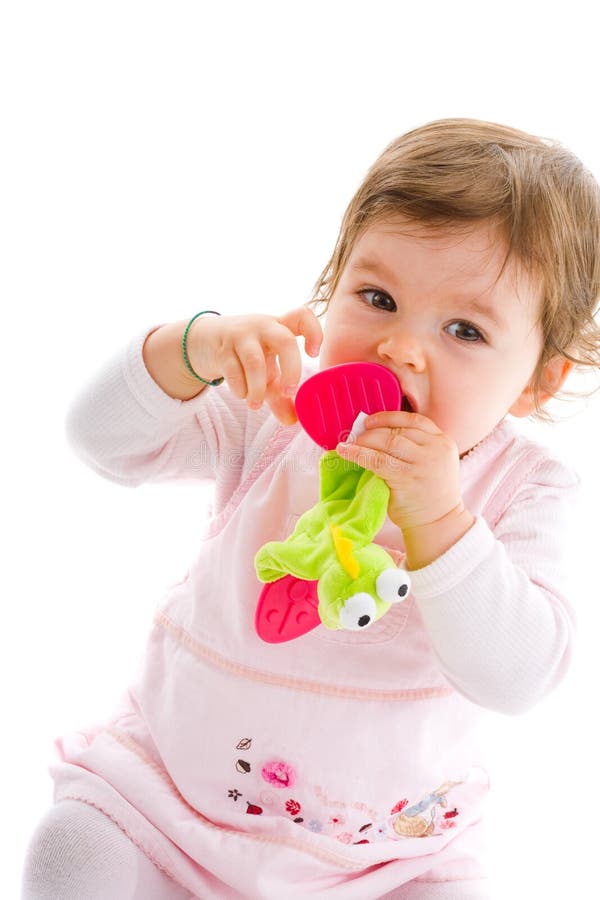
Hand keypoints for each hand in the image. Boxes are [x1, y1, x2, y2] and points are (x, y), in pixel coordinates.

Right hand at [187, 307, 322, 424]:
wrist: (203, 341)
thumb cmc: (245, 356)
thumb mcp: (266, 372)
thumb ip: (280, 396)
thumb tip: (292, 421)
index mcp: (280, 327)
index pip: (302, 316)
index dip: (314, 332)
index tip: (314, 354)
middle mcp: (263, 327)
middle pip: (285, 341)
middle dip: (292, 370)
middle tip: (288, 392)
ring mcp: (241, 336)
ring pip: (255, 361)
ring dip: (258, 388)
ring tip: (256, 404)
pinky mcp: (222, 349)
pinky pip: (233, 371)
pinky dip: (240, 388)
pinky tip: (242, 394)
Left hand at [336, 410, 474, 566]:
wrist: (438, 522)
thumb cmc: (429, 493)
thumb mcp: (433, 462)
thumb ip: (416, 447)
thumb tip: (377, 433)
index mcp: (443, 442)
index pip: (415, 420)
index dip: (390, 417)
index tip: (371, 421)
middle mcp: (435, 449)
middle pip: (398, 430)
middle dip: (373, 431)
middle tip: (357, 436)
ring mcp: (422, 463)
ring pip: (387, 442)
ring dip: (364, 441)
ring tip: (349, 444)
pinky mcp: (407, 478)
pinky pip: (377, 460)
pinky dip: (358, 454)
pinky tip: (345, 452)